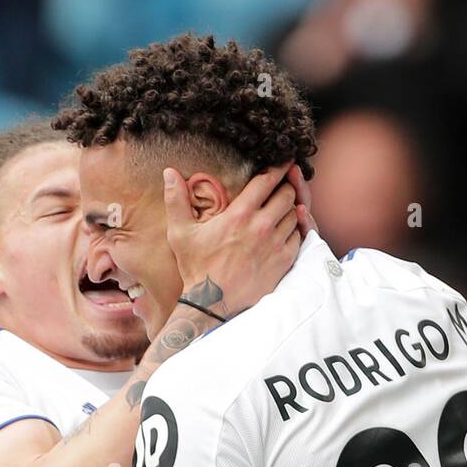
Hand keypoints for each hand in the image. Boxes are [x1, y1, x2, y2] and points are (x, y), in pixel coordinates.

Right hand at [164, 161, 303, 318]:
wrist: (211, 304)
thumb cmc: (196, 268)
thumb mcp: (180, 233)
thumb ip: (176, 200)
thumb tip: (169, 172)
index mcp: (239, 215)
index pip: (267, 180)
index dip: (278, 168)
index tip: (284, 162)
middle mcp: (261, 227)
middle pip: (287, 195)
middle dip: (286, 187)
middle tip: (282, 188)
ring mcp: (275, 245)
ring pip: (294, 215)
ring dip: (291, 209)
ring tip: (283, 209)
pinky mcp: (283, 262)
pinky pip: (298, 238)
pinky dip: (295, 231)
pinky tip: (286, 231)